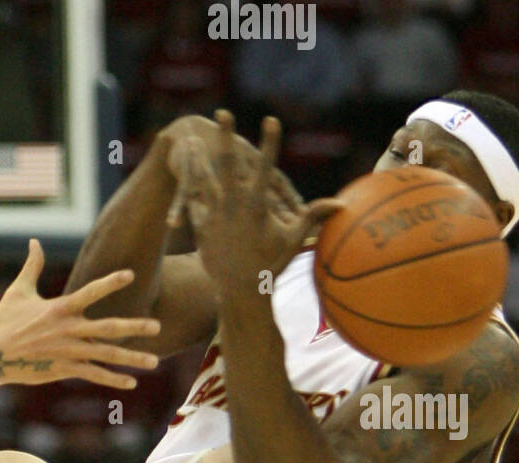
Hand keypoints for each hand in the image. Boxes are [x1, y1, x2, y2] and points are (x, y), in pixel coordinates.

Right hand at [0, 239, 161, 388]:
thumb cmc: (3, 321)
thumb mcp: (18, 291)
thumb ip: (32, 266)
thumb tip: (34, 241)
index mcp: (60, 308)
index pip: (91, 292)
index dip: (111, 282)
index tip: (131, 275)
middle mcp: (69, 329)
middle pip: (109, 327)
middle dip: (135, 327)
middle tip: (158, 326)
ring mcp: (68, 351)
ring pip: (106, 354)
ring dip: (132, 358)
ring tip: (154, 361)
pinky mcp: (63, 369)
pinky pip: (93, 374)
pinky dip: (112, 379)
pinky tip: (131, 382)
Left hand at [183, 110, 340, 293]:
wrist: (240, 292)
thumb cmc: (271, 266)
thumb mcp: (292, 241)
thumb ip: (311, 217)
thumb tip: (340, 203)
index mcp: (257, 207)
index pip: (266, 167)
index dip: (270, 142)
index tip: (271, 119)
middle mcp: (233, 207)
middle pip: (229, 165)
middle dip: (226, 138)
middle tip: (222, 113)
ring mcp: (214, 217)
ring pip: (204, 180)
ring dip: (198, 159)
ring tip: (192, 140)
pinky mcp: (201, 228)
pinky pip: (192, 204)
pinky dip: (185, 189)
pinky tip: (179, 174)